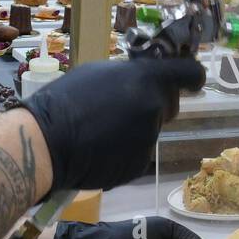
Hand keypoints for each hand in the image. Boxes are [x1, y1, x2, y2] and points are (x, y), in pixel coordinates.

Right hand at [19, 58, 204, 192]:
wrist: (46, 143)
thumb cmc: (65, 100)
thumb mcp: (98, 73)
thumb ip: (130, 77)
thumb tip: (143, 81)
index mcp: (148, 79)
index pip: (190, 73)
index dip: (192, 76)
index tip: (191, 81)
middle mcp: (155, 108)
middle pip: (169, 105)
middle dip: (155, 105)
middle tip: (126, 108)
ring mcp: (149, 139)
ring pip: (150, 131)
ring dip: (135, 130)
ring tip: (102, 131)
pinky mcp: (139, 165)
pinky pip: (138, 153)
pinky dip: (125, 152)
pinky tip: (101, 150)